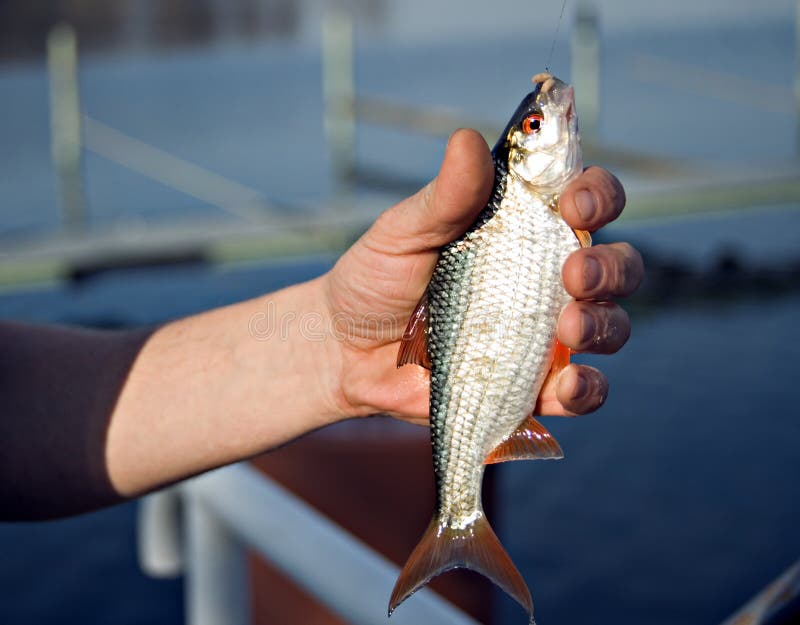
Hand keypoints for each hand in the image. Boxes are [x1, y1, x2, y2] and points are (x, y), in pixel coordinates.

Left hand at [320, 129, 642, 424]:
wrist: (345, 351)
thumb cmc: (376, 279)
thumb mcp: (404, 232)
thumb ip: (444, 196)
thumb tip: (468, 139)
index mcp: (523, 229)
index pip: (587, 200)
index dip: (598, 195)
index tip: (574, 202)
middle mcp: (546, 278)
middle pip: (617, 265)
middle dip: (610, 267)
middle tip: (575, 271)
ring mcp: (544, 334)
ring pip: (611, 326)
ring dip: (604, 324)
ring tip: (568, 326)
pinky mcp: (533, 385)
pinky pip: (582, 392)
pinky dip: (586, 390)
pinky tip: (565, 386)